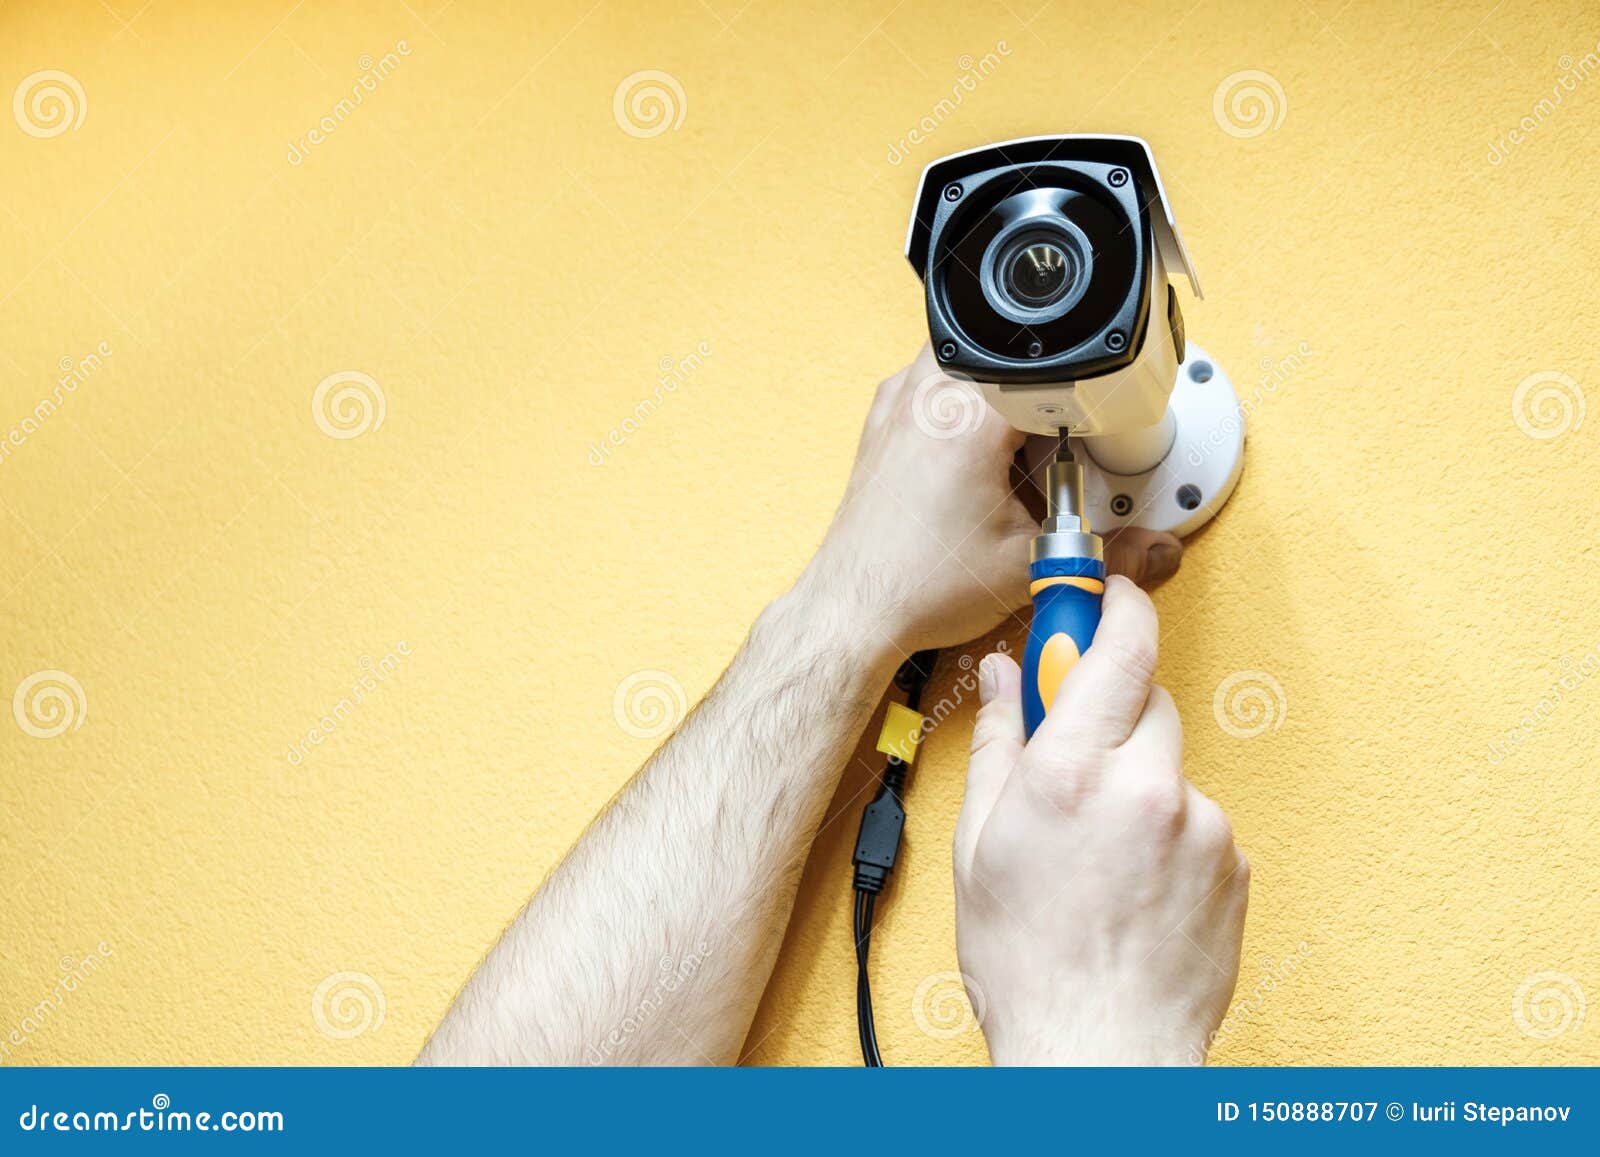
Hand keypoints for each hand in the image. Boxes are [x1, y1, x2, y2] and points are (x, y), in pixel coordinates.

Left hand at [801, 346, 1182, 652]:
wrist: (855, 609)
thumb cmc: (916, 586)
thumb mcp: (1027, 565)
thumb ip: (1104, 551)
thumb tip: (1152, 549)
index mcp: (967, 413)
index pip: (1050, 369)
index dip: (1084, 397)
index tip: (1093, 429)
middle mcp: (926, 395)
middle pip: (1010, 358)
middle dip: (1040, 396)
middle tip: (1050, 445)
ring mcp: (898, 404)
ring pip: (970, 365)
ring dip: (1000, 400)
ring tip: (1012, 454)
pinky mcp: (885, 422)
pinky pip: (936, 390)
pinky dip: (965, 413)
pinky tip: (977, 461)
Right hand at [953, 576, 1247, 1064]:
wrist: (1100, 1054)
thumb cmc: (1030, 964)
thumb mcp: (980, 845)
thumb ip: (999, 746)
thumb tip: (1001, 682)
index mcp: (1074, 772)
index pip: (1117, 649)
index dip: (1117, 606)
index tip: (1108, 594)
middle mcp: (1147, 787)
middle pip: (1147, 702)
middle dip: (1113, 715)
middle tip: (1074, 756)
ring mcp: (1202, 827)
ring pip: (1171, 768)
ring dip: (1140, 784)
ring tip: (1098, 854)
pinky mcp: (1235, 865)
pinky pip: (1199, 821)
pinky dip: (1169, 834)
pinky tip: (1132, 884)